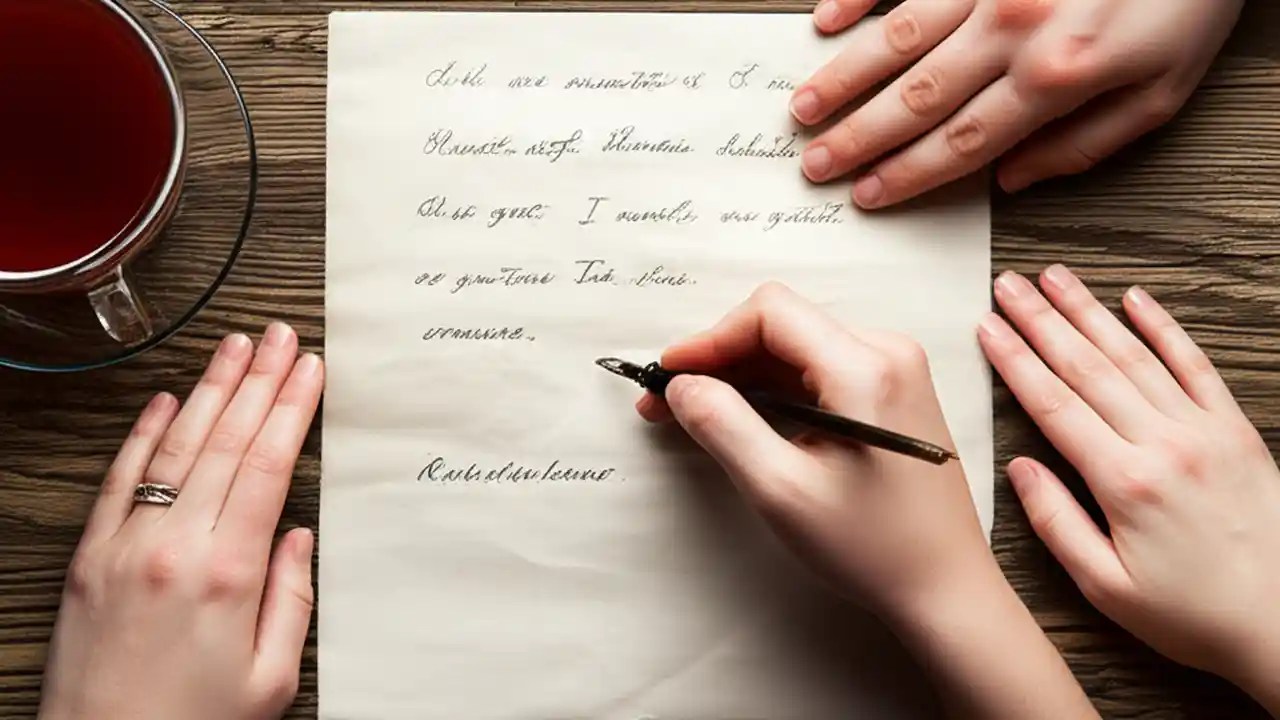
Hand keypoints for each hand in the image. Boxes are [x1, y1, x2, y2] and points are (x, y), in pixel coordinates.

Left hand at [38, 324, 324, 719]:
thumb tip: (300, 537)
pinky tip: (166, 400)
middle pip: (226, 442)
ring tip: (233, 348)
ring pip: (176, 447)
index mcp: (228, 575)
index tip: (309, 371)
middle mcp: (173, 547)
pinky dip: (144, 434)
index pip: (268, 466)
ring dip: (208, 390)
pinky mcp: (87, 558)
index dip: (291, 410)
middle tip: (279, 336)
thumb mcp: (271, 679)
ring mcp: (124, 546)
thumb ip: (293, 600)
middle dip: (258, 380)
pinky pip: (120, 478)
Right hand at [640, 284, 1098, 717]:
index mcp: (866, 368)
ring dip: (743, 374)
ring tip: (696, 413)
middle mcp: (888, 353)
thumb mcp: (783, 490)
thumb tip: (682, 386)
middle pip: (782, 324)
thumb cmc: (874, 547)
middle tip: (670, 400)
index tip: (670, 374)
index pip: (770, 313)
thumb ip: (724, 427)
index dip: (710, 338)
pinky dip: (774, 388)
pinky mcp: (892, 391)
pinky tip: (742, 419)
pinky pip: (819, 368)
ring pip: (797, 346)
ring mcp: (895, 370)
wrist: (946, 587)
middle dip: (720, 358)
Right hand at [791, 0, 1242, 207]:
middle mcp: (1012, 28)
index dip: (908, 175)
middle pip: (916, 99)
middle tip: (816, 165)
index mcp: (1056, 77)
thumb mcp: (1161, 90)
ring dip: (844, 78)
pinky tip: (824, 23)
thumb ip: (1083, 144)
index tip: (869, 196)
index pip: (962, 143)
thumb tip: (1010, 179)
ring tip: (803, 109)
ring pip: (897, 38)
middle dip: (859, 139)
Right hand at [981, 266, 1279, 709]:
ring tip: (1056, 278)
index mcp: (1125, 483)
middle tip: (1009, 286)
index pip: (1053, 404)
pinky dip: (1164, 328)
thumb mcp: (1106, 587)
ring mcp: (1204, 431)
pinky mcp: (1236, 431)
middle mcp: (1165, 445)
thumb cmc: (1195, 615)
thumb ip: (1056, 523)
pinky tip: (1136, 299)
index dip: (1014, 361)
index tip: (987, 328)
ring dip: (1090, 312)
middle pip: (1087, 367)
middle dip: (1041, 321)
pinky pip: (1195, 365)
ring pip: (1135, 356)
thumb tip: (1021, 470)